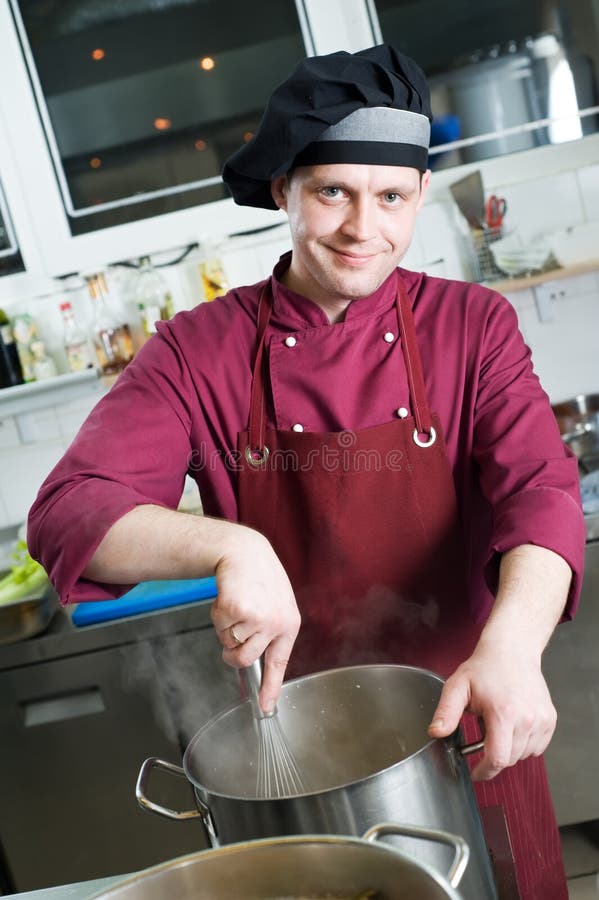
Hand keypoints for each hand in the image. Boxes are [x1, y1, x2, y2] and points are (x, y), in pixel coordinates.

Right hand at [210, 526, 300, 712]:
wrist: (245, 551)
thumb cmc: (258, 578)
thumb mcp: (274, 604)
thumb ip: (269, 631)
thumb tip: (255, 662)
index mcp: (289, 624)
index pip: (279, 663)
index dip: (271, 688)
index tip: (265, 708)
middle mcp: (276, 624)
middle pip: (245, 659)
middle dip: (232, 650)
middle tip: (234, 629)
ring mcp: (257, 617)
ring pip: (229, 643)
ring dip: (225, 628)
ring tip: (235, 605)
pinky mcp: (237, 609)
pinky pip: (219, 627)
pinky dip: (217, 614)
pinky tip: (228, 597)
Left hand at [427, 640, 556, 780]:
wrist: (512, 650)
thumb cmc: (484, 668)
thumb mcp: (458, 686)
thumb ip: (446, 712)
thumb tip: (436, 733)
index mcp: (503, 713)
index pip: (497, 758)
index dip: (484, 771)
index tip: (475, 772)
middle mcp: (527, 719)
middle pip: (509, 759)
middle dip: (492, 755)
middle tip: (483, 733)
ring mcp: (542, 719)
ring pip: (523, 755)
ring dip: (509, 749)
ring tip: (498, 724)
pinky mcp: (550, 719)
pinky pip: (537, 747)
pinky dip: (524, 744)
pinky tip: (513, 725)